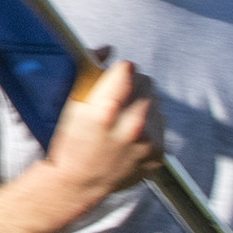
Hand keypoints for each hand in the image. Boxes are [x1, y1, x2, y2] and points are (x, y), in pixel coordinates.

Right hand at [36, 58, 160, 207]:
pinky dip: (149, 128)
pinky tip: (131, 138)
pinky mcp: (158, 155)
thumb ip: (90, 73)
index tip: (114, 79)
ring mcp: (147, 143)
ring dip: (142, 107)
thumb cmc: (71, 143)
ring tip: (123, 123)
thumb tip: (107, 49)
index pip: (128, 69)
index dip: (119, 72)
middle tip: (118, 102)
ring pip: (156, 103)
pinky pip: (161, 125)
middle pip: (146, 83)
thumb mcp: (72, 105)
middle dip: (133, 87)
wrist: (78, 184)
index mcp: (106, 111)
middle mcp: (131, 126)